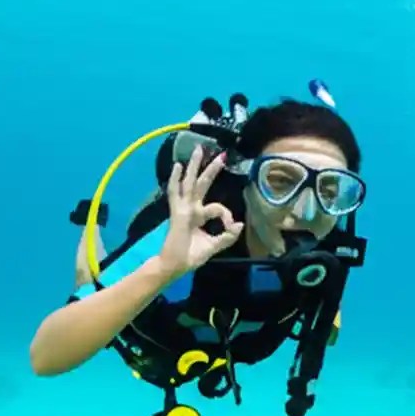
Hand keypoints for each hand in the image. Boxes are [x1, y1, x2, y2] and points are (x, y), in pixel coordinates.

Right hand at [156, 144, 243, 278]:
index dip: (227, 214)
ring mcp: (183, 208)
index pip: (217, 207)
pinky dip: (175, 180)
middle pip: (202, 184)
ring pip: (190, 183)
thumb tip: (240, 224)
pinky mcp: (178, 213)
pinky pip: (175, 193)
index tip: (231, 226)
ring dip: (194, 166)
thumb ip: (227, 236)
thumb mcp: (214, 245)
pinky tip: (177, 166)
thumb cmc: (191, 256)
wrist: (175, 266)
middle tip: (221, 155)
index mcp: (199, 215)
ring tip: (198, 149)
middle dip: (211, 169)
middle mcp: (191, 208)